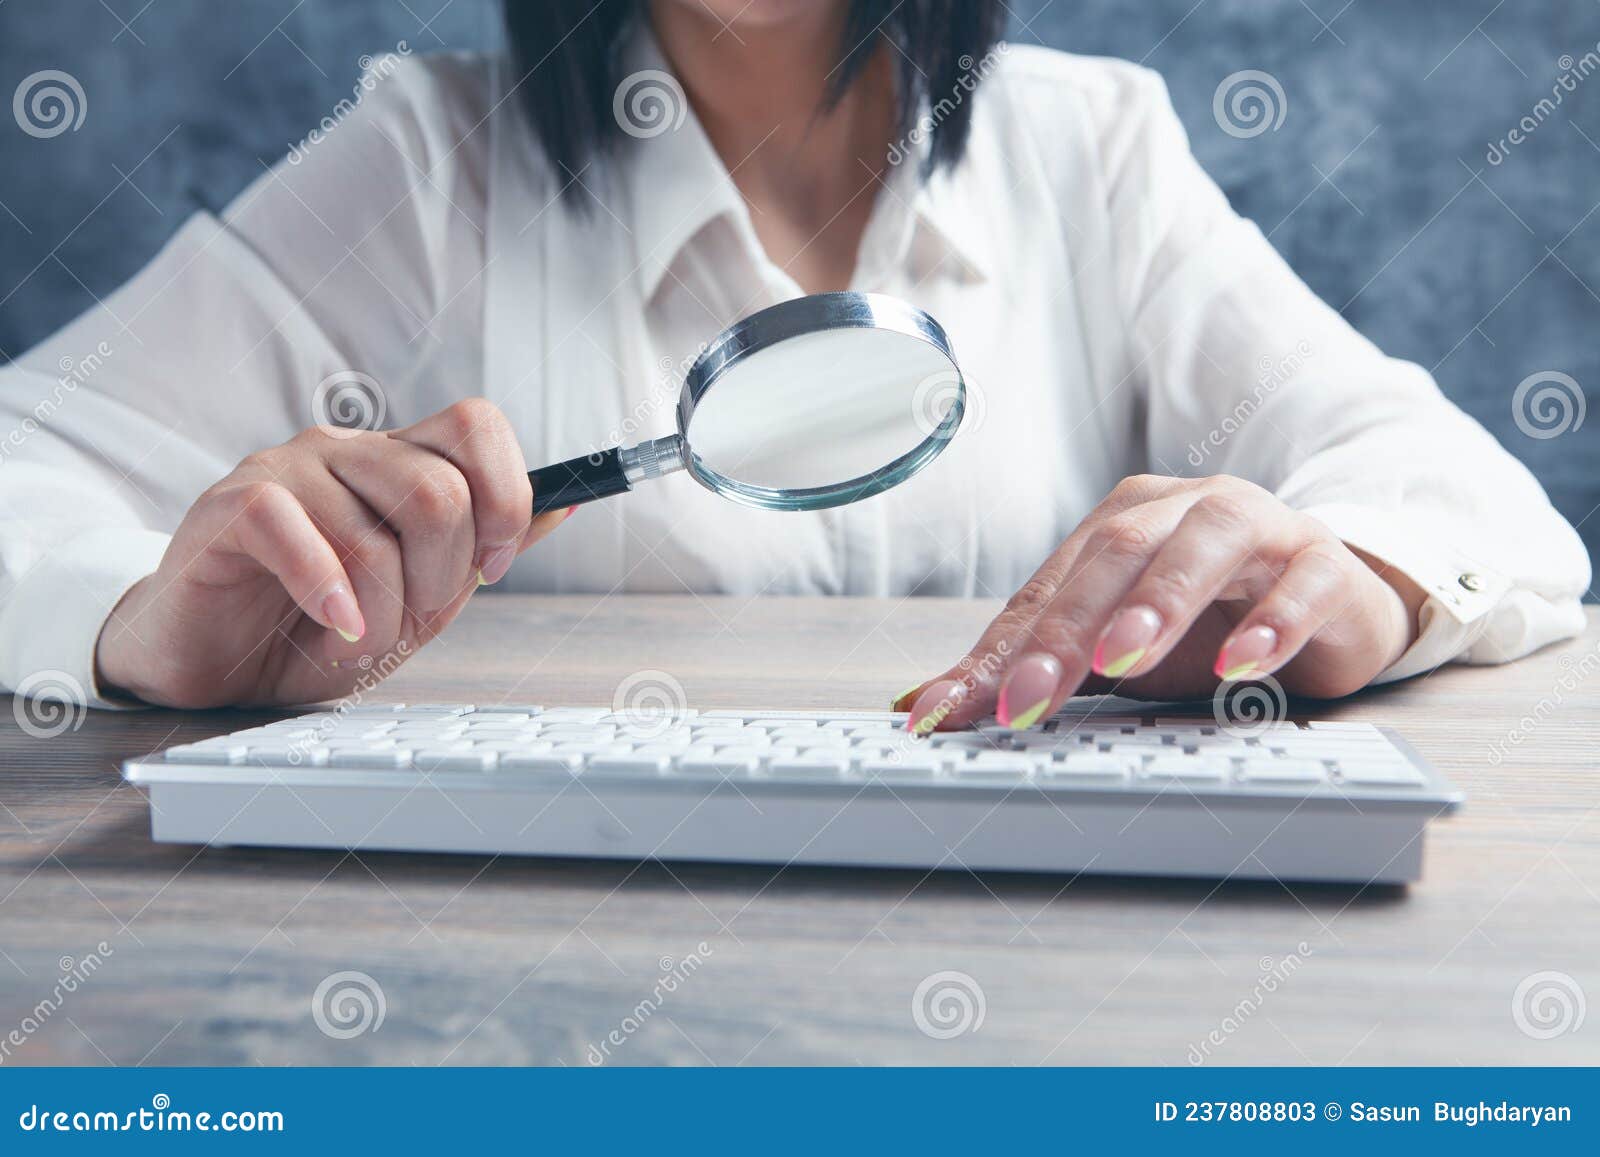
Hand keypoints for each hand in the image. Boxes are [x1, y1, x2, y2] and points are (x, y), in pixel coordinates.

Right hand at [95, 398, 571, 707]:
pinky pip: (294, 529)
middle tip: (407, 619)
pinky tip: (332, 626)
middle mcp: (344, 450)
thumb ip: (482, 551)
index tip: (494, 567)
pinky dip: (328, 593)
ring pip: (374, 528)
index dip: (506, 497)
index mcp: (397, 461)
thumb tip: (566, 503)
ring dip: (381, 609)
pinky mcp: (230, 505)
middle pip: (439, 488)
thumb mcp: (420, 598)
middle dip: (441, 576)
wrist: (216, 665)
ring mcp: (285, 470)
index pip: (476, 425)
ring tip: (356, 638)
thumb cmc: (313, 626)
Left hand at [895, 475, 1422, 732]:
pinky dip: (1273, 620)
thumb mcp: (1112, 654)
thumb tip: (918, 708)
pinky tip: (1243, 664)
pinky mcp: (1325, 563)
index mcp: (1121, 524)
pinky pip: (1302, 580)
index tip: (953, 714)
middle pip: (1117, 554)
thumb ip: (1027, 671)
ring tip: (1123, 659)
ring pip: (1207, 543)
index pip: (1050, 587)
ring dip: (1160, 600)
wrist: (1332, 603)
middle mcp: (1183, 510)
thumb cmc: (1210, 624)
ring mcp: (1260, 527)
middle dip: (1067, 629)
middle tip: (1030, 696)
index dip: (1002, 651)